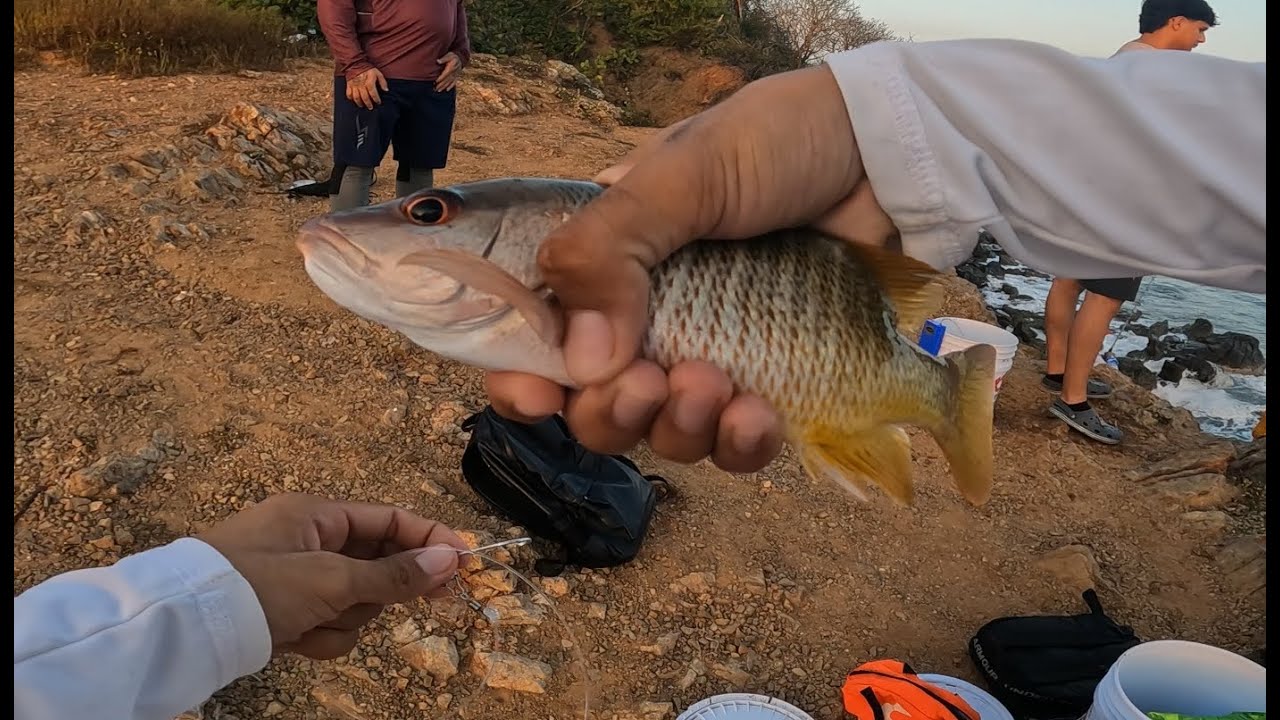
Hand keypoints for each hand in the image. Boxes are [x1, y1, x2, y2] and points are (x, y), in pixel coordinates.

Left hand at [197, 493, 467, 659]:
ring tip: (310, 626)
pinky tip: (293, 642)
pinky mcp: (285, 613)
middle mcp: (309, 541)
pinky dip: (318, 637)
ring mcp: (296, 580)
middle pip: (375, 566)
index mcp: (317, 515)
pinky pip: (327, 625)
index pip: (389, 520)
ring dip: (342, 620)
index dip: (429, 540)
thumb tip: (450, 560)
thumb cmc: (257, 587)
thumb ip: (393, 576)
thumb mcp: (331, 580)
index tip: (465, 564)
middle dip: (376, 593)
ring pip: (354, 603)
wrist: (181, 629)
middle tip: (402, 605)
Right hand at [347, 68, 388, 109]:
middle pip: (365, 97)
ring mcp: (354, 85)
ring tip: (362, 106)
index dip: (376, 99)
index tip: (378, 102)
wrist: (356, 63)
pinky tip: (354, 100)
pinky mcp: (349, 85)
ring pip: (356, 97)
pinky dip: (351, 98)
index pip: (373, 93)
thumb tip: (386, 90)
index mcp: (369, 82)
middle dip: (368, 104)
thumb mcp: (378, 73)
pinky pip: (349, 94)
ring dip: (360, 103)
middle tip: (371, 107)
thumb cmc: (368, 69)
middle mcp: (361, 85)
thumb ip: (383, 82)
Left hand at [435, 52, 461, 91]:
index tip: (435, 82)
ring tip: (439, 90)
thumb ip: (443, 59)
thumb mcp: (449, 55)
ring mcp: (456, 75)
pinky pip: (454, 82)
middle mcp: (454, 73)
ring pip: (449, 82)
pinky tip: (447, 90)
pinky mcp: (456, 76)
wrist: (461, 57)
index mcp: (451, 68)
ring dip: (444, 87)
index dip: (440, 79)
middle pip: (446, 80)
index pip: (445, 75)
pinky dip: (451, 86)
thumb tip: (438, 61)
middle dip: (441, 85)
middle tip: (435, 89)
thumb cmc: (453, 56)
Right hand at [484, 64, 897, 472]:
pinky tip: (759, 415)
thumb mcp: (683, 174)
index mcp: (604, 261)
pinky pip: (733, 446)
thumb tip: (581, 361)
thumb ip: (612, 248)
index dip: (523, 378)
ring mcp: (707, 354)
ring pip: (661, 434)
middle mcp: (645, 317)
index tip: (539, 397)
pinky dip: (738, 445)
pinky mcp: (767, 382)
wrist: (885, 155)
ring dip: (679, 427)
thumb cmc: (777, 143)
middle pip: (593, 405)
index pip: (533, 335)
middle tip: (650, 383)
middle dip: (613, 412)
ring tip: (716, 385)